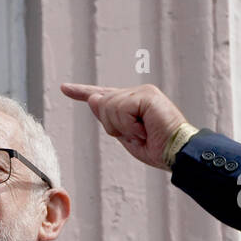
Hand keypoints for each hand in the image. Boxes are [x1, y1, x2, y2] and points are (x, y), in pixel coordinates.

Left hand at [60, 82, 188, 168]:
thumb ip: (108, 119)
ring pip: (108, 106)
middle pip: (100, 103)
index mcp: (130, 103)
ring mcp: (143, 92)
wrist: (177, 153)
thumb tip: (93, 98)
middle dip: (111, 126)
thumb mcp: (124, 136)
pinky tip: (144, 129)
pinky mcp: (148, 95)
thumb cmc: (156, 148)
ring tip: (142, 132)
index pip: (102, 96)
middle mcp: (136, 93)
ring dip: (122, 127)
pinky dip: (129, 126)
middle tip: (135, 135)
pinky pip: (121, 109)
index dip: (81, 92)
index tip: (64, 88)